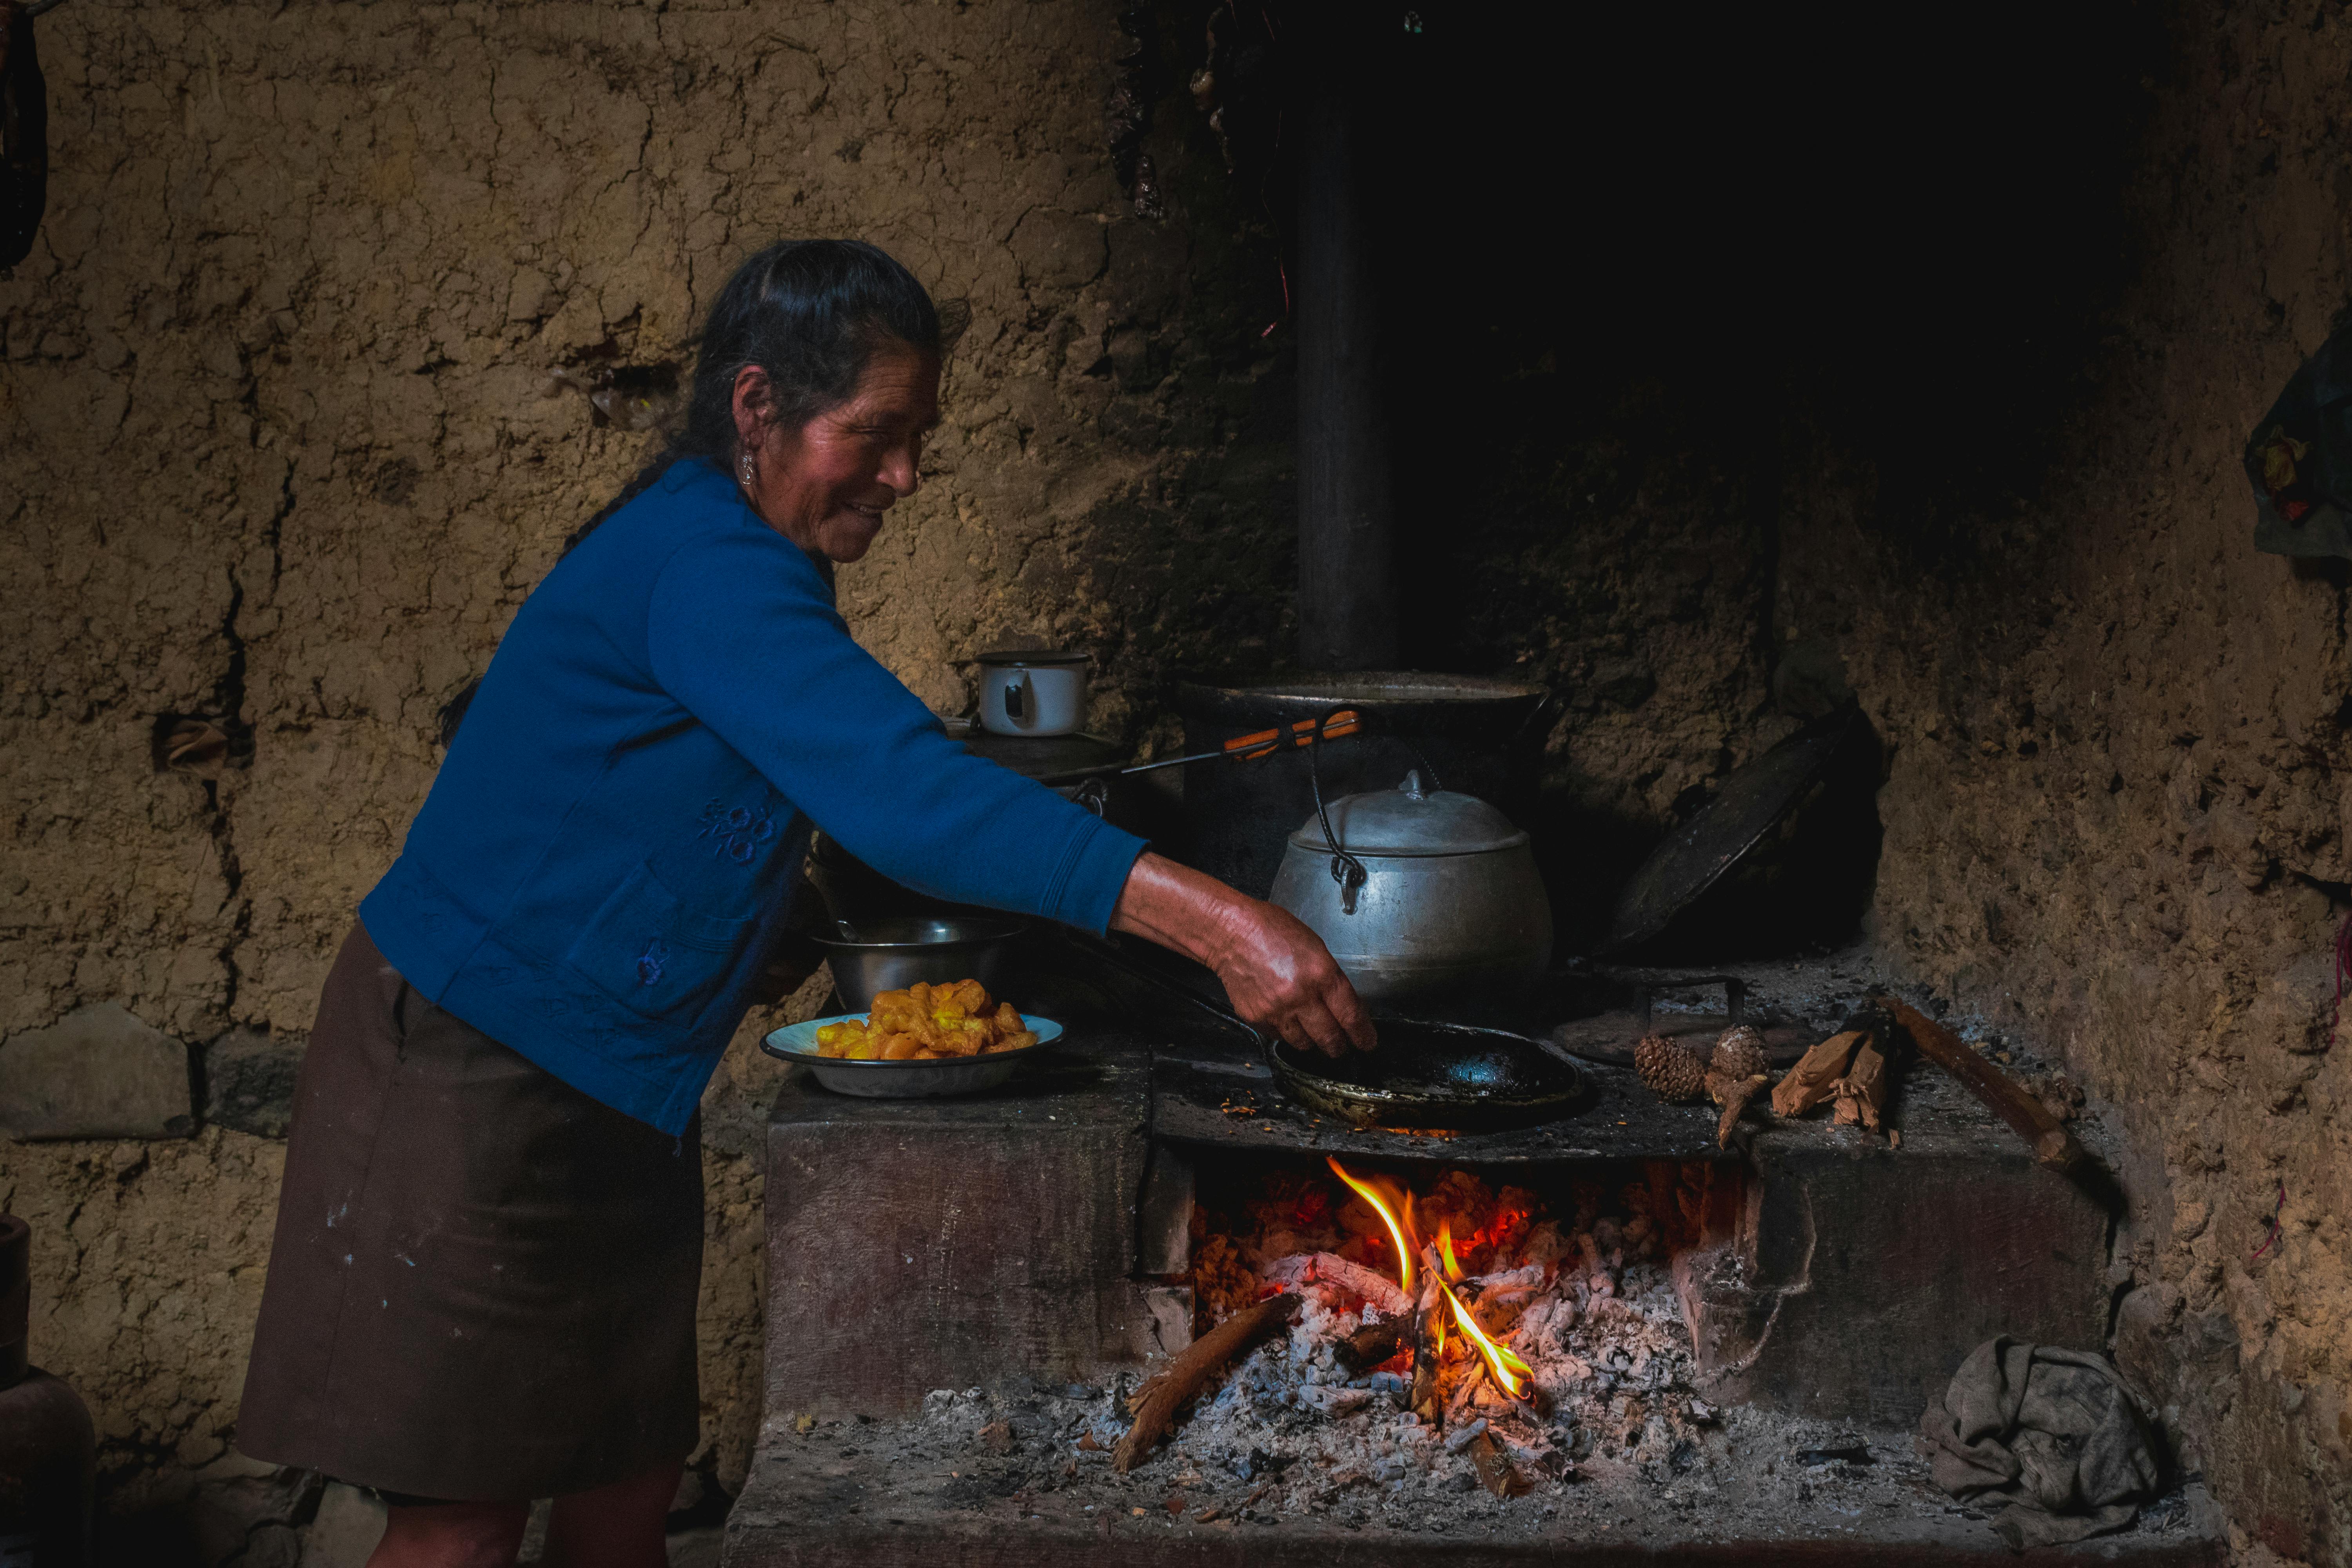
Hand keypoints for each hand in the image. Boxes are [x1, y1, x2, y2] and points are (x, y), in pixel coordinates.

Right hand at [1109, 852, 1375, 1057]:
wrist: (1230, 932)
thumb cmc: (1272, 930)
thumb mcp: (1315, 946)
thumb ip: (1330, 978)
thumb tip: (1344, 1007)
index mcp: (1320, 974)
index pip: (1351, 1015)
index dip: (1363, 1034)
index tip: (1368, 1043)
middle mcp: (1300, 996)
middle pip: (1329, 1038)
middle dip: (1340, 1046)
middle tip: (1343, 1046)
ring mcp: (1276, 1010)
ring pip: (1304, 1044)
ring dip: (1314, 1042)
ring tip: (1315, 1034)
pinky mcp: (1256, 1018)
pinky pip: (1278, 1036)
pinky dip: (1287, 1033)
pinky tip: (1287, 1018)